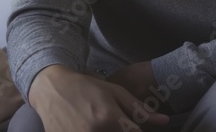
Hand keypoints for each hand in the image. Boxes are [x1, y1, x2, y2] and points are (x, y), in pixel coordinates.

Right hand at [28, 64, 169, 130]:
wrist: (50, 88)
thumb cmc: (86, 87)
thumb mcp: (114, 92)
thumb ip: (139, 109)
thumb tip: (164, 121)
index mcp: (108, 118)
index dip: (136, 131)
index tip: (131, 126)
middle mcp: (94, 131)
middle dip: (120, 131)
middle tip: (111, 122)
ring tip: (97, 122)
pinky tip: (86, 125)